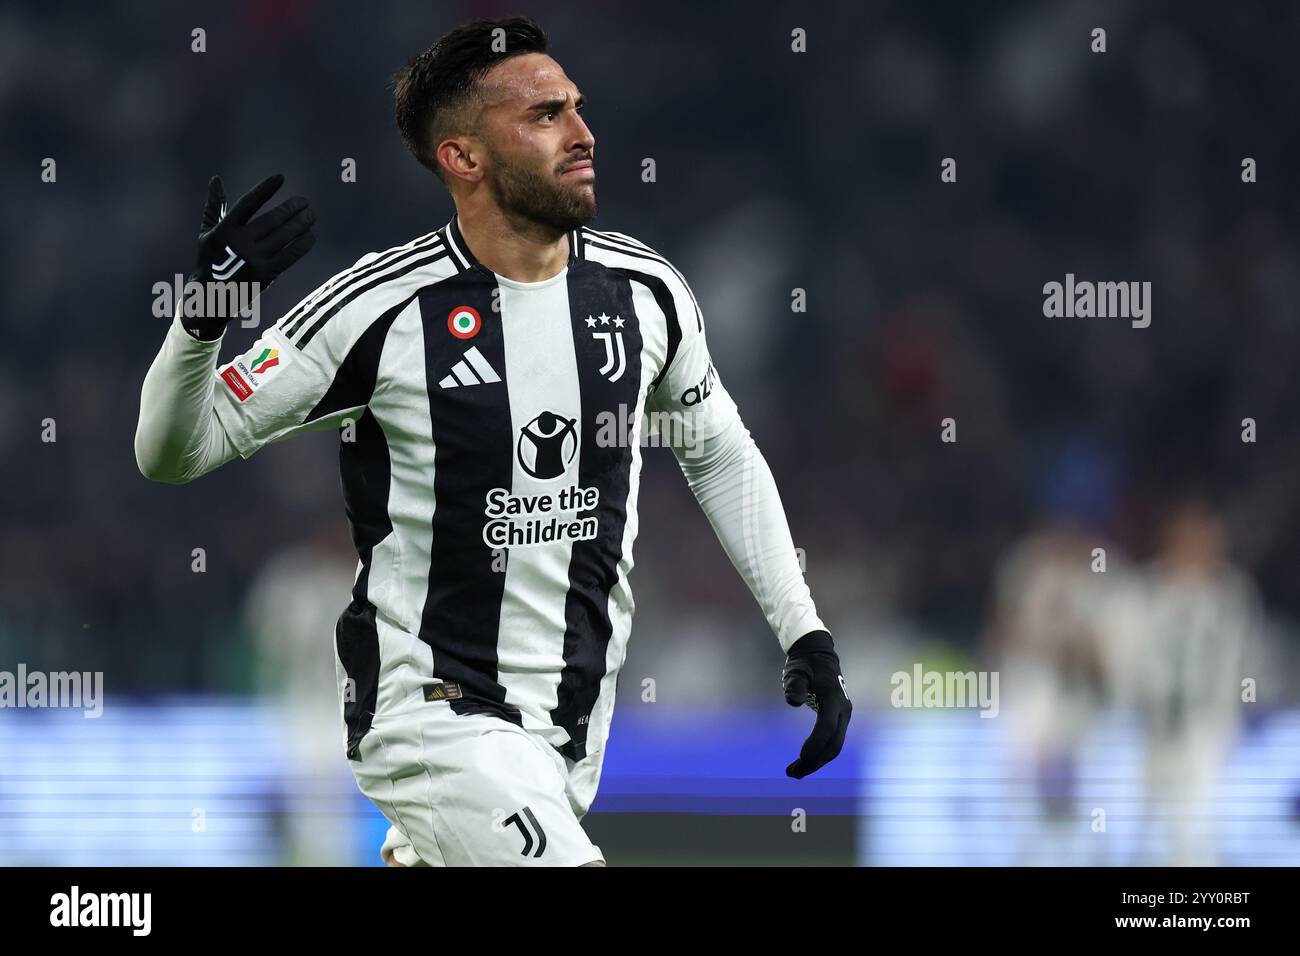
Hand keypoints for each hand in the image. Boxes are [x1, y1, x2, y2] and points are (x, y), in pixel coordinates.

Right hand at [185, 174, 316, 338]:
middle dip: (291, 209)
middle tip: (305, 202)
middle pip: (272, 220)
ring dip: (301, 224)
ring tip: (312, 214)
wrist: (212, 295)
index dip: (265, 189)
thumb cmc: (211, 258)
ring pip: (284, 237)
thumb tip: (216, 178)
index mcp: (225, 229)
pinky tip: (312, 235)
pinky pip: (289, 256)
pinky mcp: (265, 274)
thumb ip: (215, 205)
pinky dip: (302, 245)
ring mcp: (254, 259)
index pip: (249, 203)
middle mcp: (240, 243)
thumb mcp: (208, 231)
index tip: (280, 177)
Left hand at [781, 630, 850, 777]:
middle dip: (814, 762)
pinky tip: (803, 762)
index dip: (815, 744)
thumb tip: (793, 702)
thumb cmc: (805, 664)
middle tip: (792, 774)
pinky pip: (832, 742)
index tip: (799, 757)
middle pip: (833, 745)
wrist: (819, 657)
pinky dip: (818, 754)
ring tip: (793, 772)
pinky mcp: (839, 720)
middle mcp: (843, 711)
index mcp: (834, 699)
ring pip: (834, 747)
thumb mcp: (796, 670)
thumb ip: (794, 684)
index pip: (827, 727)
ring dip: (816, 762)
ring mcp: (843, 717)